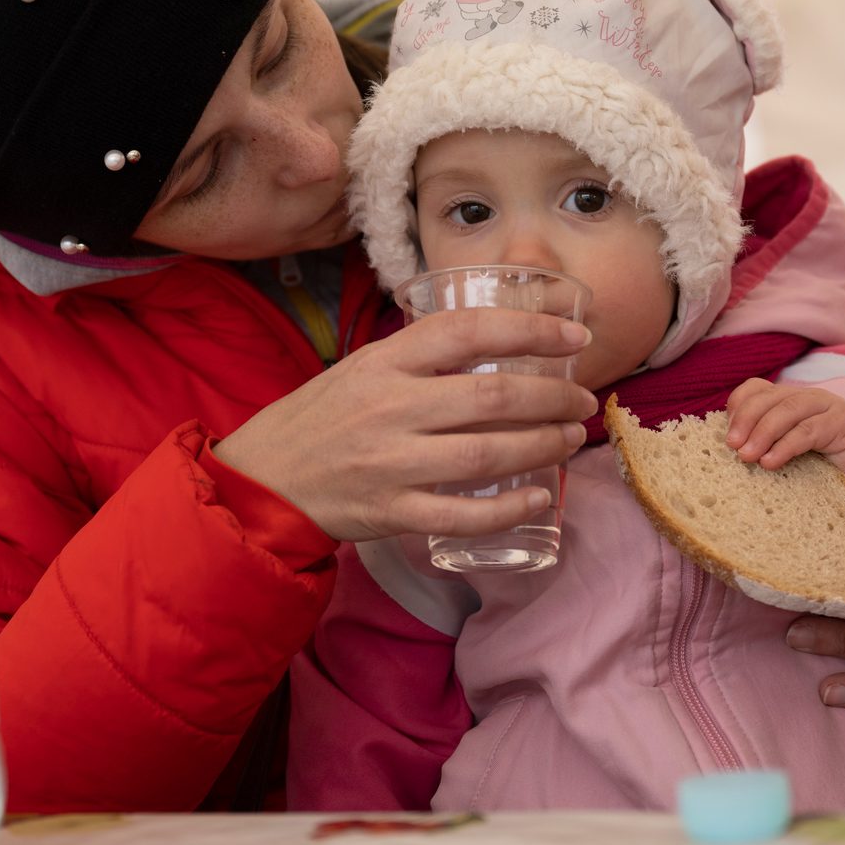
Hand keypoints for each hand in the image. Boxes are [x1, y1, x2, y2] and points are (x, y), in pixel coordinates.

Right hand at [214, 308, 598, 542]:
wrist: (261, 480)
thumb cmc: (319, 419)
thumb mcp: (361, 367)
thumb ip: (420, 356)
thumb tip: (495, 343)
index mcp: (385, 362)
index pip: (469, 331)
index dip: (530, 330)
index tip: (574, 335)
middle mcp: (392, 408)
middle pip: (492, 397)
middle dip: (552, 398)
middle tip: (582, 400)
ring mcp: (393, 464)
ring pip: (487, 455)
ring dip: (542, 447)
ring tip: (570, 439)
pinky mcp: (393, 512)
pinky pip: (464, 514)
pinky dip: (508, 508)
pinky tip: (538, 498)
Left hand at [725, 378, 844, 520]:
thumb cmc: (819, 473)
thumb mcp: (784, 453)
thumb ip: (762, 442)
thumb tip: (728, 445)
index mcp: (791, 399)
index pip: (756, 389)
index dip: (738, 408)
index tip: (727, 436)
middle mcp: (810, 397)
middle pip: (770, 398)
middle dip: (746, 421)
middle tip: (732, 447)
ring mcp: (830, 407)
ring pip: (787, 411)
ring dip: (762, 434)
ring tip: (746, 457)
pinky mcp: (844, 425)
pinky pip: (808, 431)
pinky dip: (785, 446)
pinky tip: (770, 463)